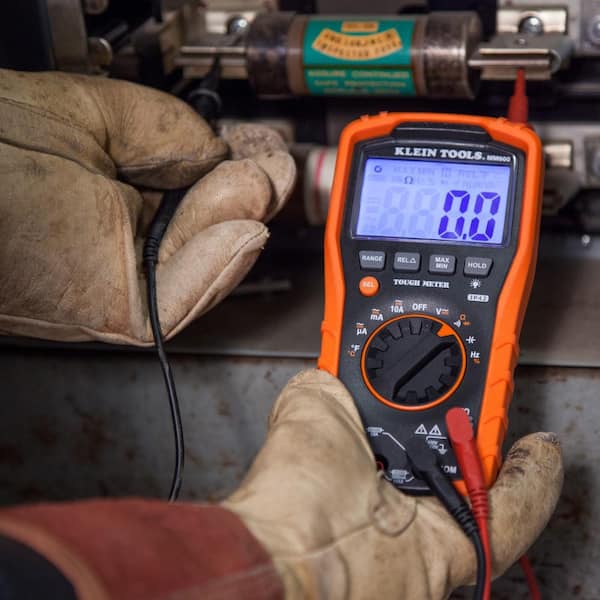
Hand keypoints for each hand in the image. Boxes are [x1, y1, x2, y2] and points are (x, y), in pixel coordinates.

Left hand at [0, 69, 294, 344]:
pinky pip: (186, 296)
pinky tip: (247, 229)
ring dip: (239, 221)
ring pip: (207, 264)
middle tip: (274, 168)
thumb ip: (167, 129)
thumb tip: (218, 148)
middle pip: (210, 229)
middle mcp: (123, 240)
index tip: (264, 148)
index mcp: (117, 191)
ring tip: (260, 185)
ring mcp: (124, 278)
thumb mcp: (96, 112)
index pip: (194, 187)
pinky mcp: (120, 311)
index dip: (234, 165)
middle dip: (249, 195)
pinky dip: (220, 264)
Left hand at [223, 369, 562, 598]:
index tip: (445, 356)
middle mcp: (390, 484)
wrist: (304, 553)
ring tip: (503, 395)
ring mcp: (422, 515)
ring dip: (499, 437)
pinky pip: (507, 515)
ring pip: (482, 473)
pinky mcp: (453, 544)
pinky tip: (536, 451)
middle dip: (468, 406)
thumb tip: (336, 365)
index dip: (428, 384)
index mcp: (359, 450)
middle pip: (448, 440)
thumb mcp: (308, 404)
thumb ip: (329, 379)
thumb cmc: (293, 489)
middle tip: (481, 372)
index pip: (405, 410)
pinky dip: (530, 482)